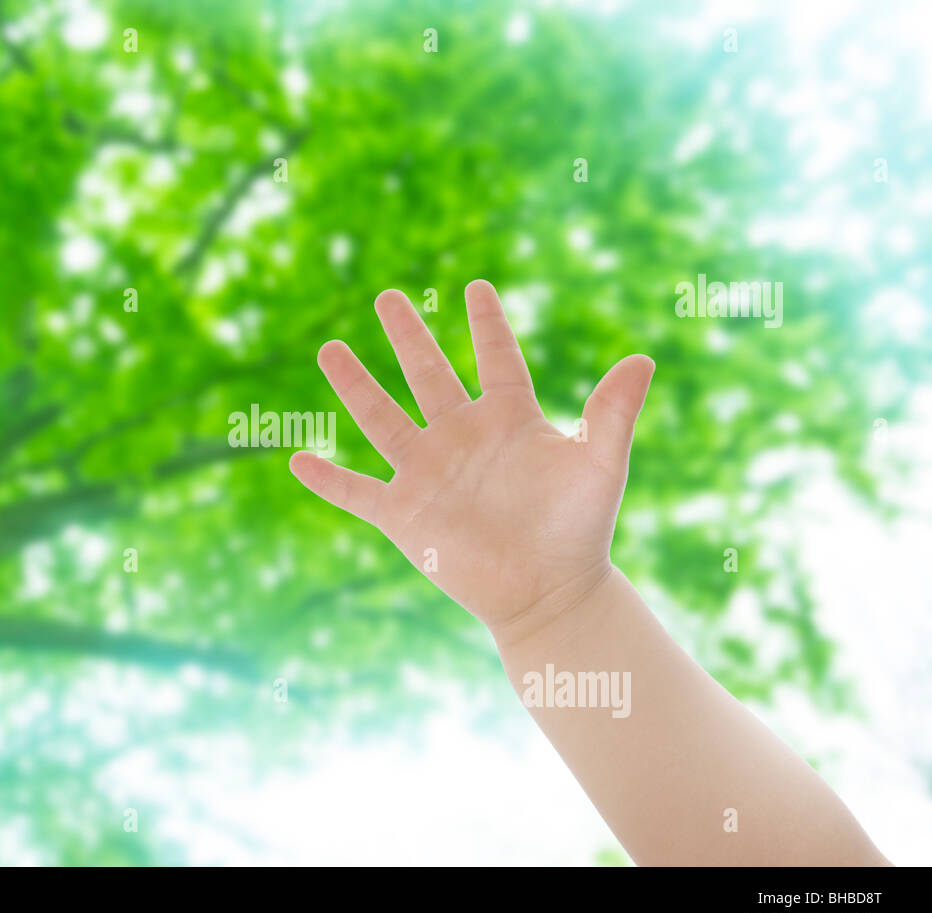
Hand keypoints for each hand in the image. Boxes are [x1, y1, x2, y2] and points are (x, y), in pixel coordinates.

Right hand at [289, 280, 654, 642]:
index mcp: (509, 420)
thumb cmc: (579, 529)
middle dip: (407, 336)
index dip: (488, 326)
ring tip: (329, 349)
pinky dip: (327, 479)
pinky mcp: (404, 514)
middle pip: (427, 375)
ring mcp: (428, 474)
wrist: (548, 594)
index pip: (496, 360)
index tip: (476, 289)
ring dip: (356, 385)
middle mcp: (462, 438)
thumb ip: (612, 413)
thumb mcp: (599, 465)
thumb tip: (643, 358)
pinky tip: (296, 458)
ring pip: (382, 418)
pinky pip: (357, 492)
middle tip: (386, 296)